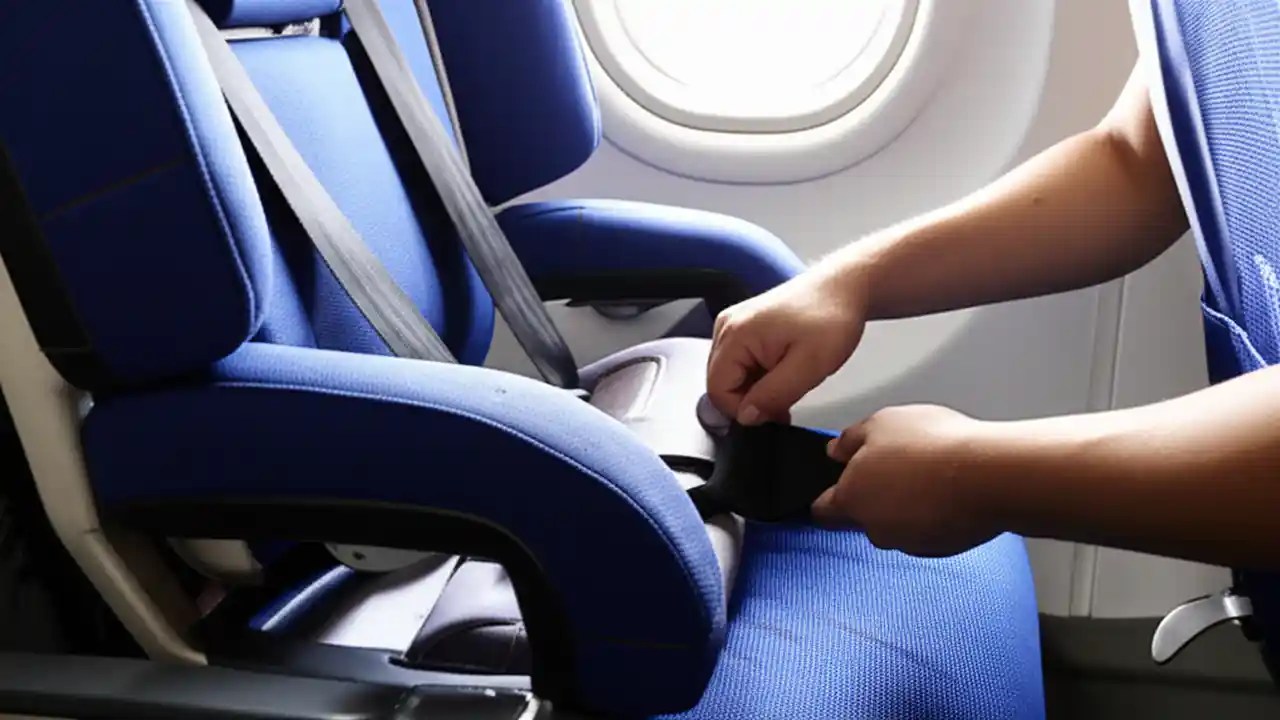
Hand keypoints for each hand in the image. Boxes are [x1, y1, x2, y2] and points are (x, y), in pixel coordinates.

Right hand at [707, 268, 867, 424]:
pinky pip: (740, 363)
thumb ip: (772, 395)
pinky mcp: (744, 327)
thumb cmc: (831, 319)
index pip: (718, 391)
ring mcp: (733, 325)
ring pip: (731, 376)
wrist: (844, 287)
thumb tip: (745, 417)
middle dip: (751, 399)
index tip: (776, 412)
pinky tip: (783, 370)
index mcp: (735, 334)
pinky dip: (759, 375)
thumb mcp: (807, 366)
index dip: (744, 410)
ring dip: (757, 388)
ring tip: (789, 379)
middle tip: (787, 398)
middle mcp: (726, 327)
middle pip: (721, 383)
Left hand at [812, 404, 1002, 556]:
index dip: (827, 498)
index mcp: (852, 500)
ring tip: (929, 475)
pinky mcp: (942, 549)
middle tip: (896, 468)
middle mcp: (875, 530)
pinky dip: (933, 517)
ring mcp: (910, 543)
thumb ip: (849, 440)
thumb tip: (836, 451)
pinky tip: (949, 492)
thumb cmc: (934, 447)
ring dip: (906, 507)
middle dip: (874, 498)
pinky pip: (928, 532)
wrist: (990, 476)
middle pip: (862, 518)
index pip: (822, 511)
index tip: (836, 487)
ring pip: (897, 526)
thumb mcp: (880, 423)